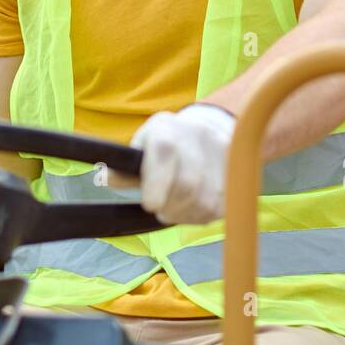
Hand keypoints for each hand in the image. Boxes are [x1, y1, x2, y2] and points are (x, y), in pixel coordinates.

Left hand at [129, 103, 235, 224]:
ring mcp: (222, 156)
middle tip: (160, 210)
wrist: (208, 129)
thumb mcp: (141, 146)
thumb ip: (125, 167)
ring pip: (204, 201)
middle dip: (169, 206)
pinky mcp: (237, 176)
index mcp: (168, 129)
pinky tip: (191, 208)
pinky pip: (218, 209)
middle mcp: (199, 138)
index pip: (165, 153)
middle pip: (187, 185)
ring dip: (184, 214)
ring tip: (174, 209)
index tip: (149, 205)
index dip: (157, 183)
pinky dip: (200, 216)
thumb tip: (106, 179)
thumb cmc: (165, 143)